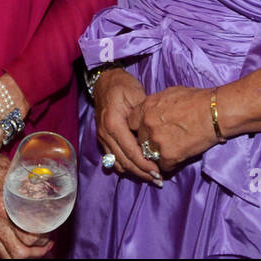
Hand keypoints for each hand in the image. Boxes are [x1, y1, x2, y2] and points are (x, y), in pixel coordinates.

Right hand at [0, 156, 52, 258]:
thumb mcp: (16, 177)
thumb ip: (32, 188)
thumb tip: (53, 193)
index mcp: (4, 209)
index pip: (28, 238)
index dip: (43, 239)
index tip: (51, 233)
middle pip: (19, 253)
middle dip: (36, 252)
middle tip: (47, 244)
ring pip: (7, 256)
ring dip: (24, 255)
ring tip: (36, 248)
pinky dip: (11, 250)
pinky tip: (20, 244)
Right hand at [93, 68, 160, 185]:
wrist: (105, 81)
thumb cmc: (123, 86)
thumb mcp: (137, 95)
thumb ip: (144, 117)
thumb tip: (155, 136)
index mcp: (113, 124)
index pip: (130, 151)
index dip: (144, 164)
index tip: (158, 172)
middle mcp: (105, 134)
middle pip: (124, 161)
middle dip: (141, 172)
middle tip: (158, 180)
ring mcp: (102, 138)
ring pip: (117, 163)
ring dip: (134, 172)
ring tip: (150, 177)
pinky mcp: (103, 139)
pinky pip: (113, 159)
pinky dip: (125, 166)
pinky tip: (138, 169)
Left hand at [128, 85, 216, 172]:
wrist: (215, 112)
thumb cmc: (198, 99)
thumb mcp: (170, 94)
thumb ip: (156, 105)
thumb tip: (154, 111)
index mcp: (146, 107)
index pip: (131, 123)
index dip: (140, 128)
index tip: (148, 132)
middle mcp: (147, 124)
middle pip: (140, 140)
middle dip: (149, 143)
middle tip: (164, 142)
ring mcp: (156, 141)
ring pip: (150, 155)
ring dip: (159, 155)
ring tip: (174, 150)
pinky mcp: (168, 156)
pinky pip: (164, 166)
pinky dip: (171, 164)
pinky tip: (181, 157)